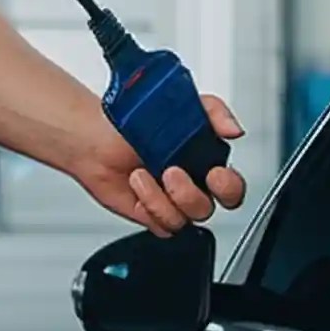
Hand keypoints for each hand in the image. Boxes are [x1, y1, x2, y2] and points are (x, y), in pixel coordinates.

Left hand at [77, 94, 246, 236]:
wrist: (95, 136)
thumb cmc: (134, 121)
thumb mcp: (180, 105)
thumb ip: (213, 112)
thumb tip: (234, 130)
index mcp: (203, 161)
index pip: (231, 186)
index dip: (229, 186)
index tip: (215, 172)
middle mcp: (190, 184)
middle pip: (210, 209)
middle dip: (193, 196)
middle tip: (173, 174)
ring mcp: (169, 201)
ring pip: (183, 219)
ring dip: (162, 197)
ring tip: (144, 172)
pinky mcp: (150, 213)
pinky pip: (161, 225)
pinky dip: (148, 204)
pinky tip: (137, 182)